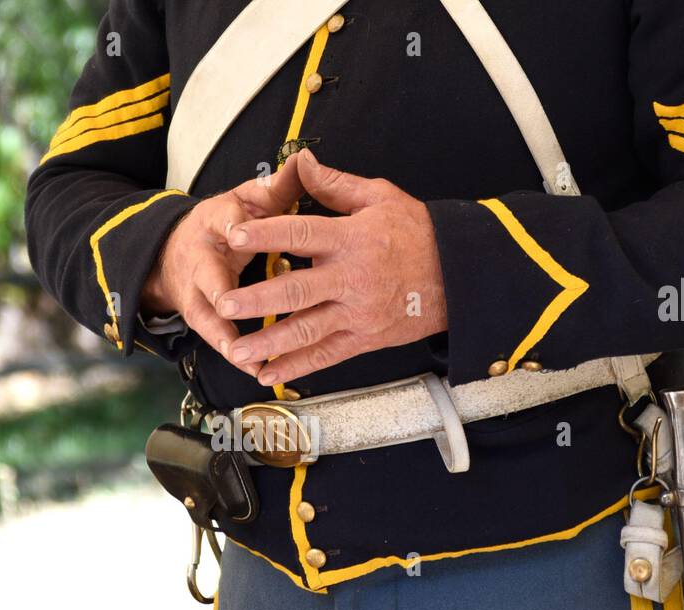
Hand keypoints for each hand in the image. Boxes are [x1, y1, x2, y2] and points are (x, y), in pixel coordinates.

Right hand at [141, 154, 304, 374]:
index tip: (238, 233)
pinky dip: (236, 356)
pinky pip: (216, 340)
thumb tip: (304, 160)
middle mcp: (201, 258)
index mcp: (215, 222)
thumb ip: (276, 186)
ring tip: (245, 356)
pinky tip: (258, 372)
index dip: (230, 226)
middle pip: (207, 277)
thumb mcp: (247, 199)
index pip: (222, 220)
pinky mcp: (200, 316)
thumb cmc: (226, 222)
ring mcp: (197, 292)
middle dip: (218, 292)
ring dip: (224, 337)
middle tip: (229, 306)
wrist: (176, 251)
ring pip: (206, 317)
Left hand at [218, 150, 446, 385]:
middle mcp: (352, 278)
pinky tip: (269, 373)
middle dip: (257, 299)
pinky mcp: (364, 337)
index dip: (267, 233)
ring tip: (237, 349)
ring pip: (308, 331)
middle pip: (297, 290)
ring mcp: (357, 312)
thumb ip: (335, 184)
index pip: (302, 234)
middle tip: (224, 304)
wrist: (459, 273)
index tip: (235, 234)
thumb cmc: (418, 232)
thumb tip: (301, 162)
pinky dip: (297, 367)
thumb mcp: (380, 197)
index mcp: (352, 239)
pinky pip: (326, 356)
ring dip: (270, 343)